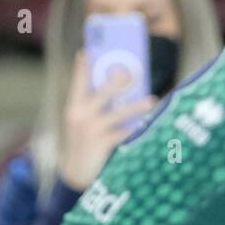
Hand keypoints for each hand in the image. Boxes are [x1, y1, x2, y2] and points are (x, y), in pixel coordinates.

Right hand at [58, 49, 158, 191]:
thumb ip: (93, 109)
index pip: (77, 82)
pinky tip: (147, 127)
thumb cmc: (83, 144)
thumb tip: (120, 93)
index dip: (82, 67)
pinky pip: (123, 133)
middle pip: (101, 94)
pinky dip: (136, 129)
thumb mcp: (81, 124)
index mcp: (73, 108)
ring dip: (136, 107)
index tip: (86, 51)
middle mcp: (79, 115)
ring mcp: (90, 129)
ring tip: (151, 100)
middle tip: (130, 72)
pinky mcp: (101, 143)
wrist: (75, 172)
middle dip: (117, 82)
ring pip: (117, 113)